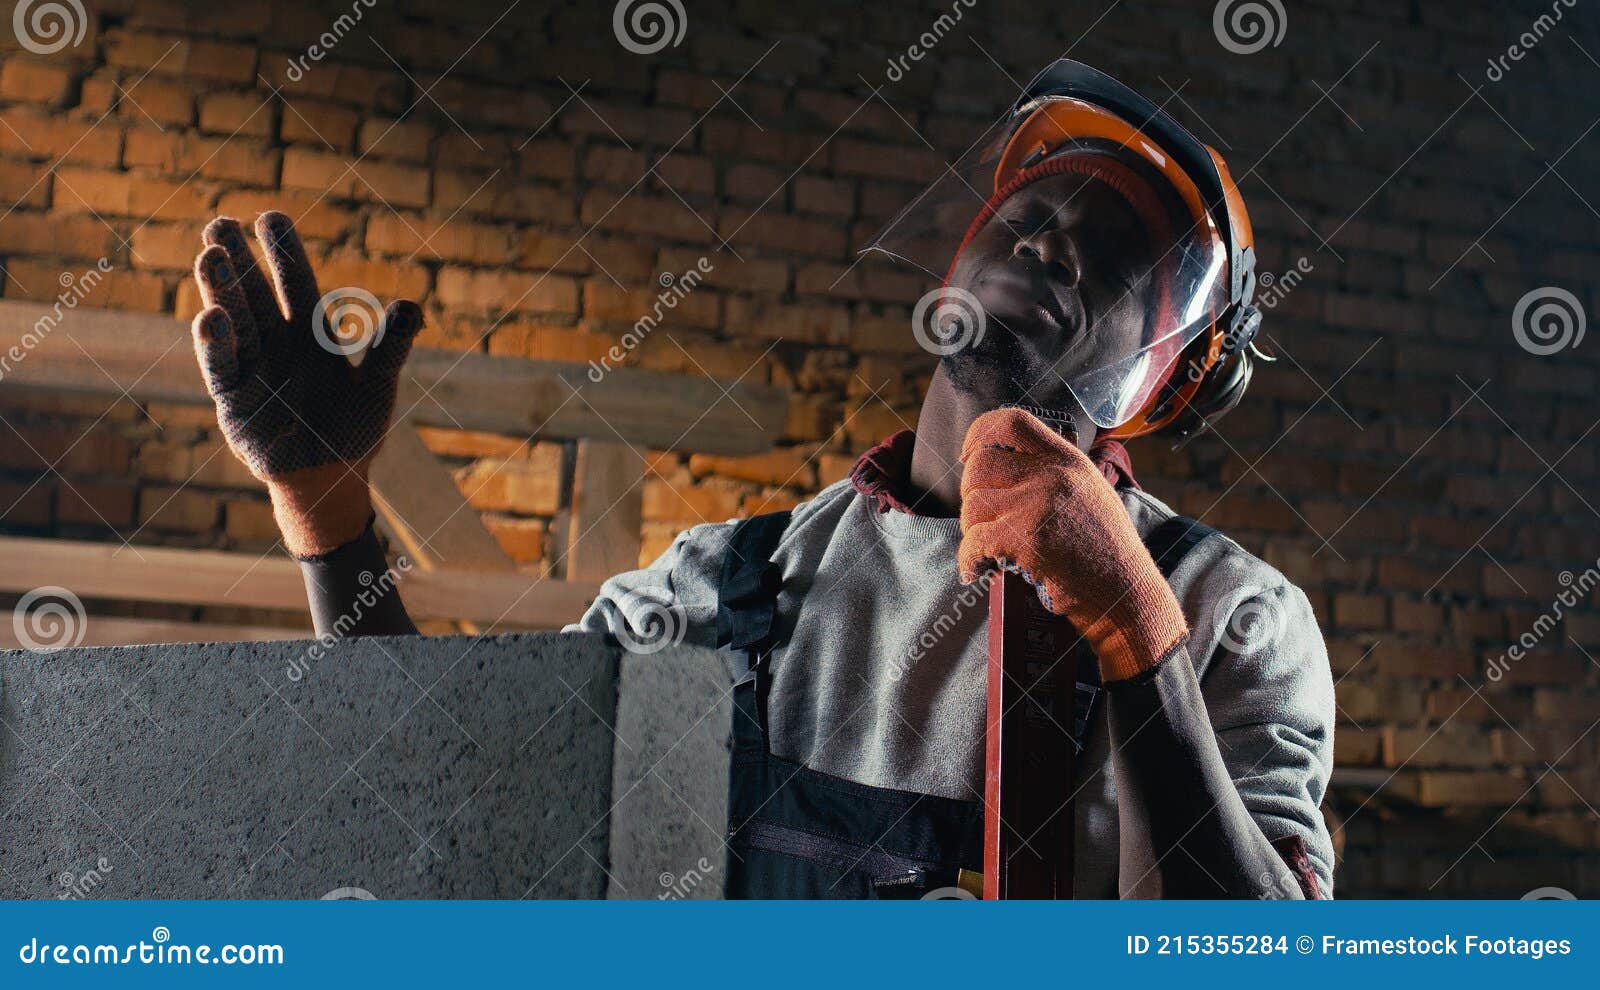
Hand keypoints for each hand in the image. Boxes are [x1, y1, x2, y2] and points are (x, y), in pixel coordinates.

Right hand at [190, 212, 421, 556]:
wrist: (331, 479)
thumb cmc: (354, 429)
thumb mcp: (378, 387)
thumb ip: (391, 348)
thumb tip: (412, 306)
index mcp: (310, 333)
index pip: (294, 283)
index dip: (282, 252)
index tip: (269, 217)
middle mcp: (276, 344)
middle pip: (254, 295)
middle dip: (238, 262)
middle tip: (219, 224)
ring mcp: (252, 370)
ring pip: (233, 323)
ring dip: (221, 292)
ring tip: (210, 256)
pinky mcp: (233, 401)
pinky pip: (222, 368)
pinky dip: (216, 345)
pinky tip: (210, 318)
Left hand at [957, 407, 1186, 680]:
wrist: (1126, 595)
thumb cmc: (1106, 553)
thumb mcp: (1091, 493)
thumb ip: (1054, 474)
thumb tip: (1005, 464)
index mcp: (1068, 460)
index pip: (1012, 422)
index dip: (980, 433)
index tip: (968, 455)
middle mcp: (1053, 475)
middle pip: (980, 465)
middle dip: (969, 494)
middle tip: (979, 520)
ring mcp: (1039, 504)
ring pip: (972, 506)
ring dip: (970, 531)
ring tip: (984, 550)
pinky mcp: (1027, 539)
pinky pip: (974, 542)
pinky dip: (968, 560)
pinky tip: (975, 571)